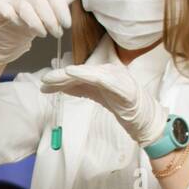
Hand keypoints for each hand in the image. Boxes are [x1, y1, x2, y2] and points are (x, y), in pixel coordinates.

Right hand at [0, 0, 81, 65]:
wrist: (9, 29)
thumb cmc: (31, 17)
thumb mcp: (49, 10)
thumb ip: (61, 1)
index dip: (60, 7)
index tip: (67, 24)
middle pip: (39, 0)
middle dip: (51, 20)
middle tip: (57, 33)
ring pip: (24, 8)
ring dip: (36, 24)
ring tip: (43, 34)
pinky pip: (6, 11)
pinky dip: (15, 20)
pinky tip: (22, 26)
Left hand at [39, 62, 166, 146]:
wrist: (144, 117)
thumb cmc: (121, 105)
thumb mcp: (96, 95)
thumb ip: (80, 89)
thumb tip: (60, 87)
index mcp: (102, 72)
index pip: (78, 73)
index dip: (60, 78)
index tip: (44, 84)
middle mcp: (110, 70)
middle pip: (81, 72)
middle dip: (61, 77)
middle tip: (44, 81)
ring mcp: (118, 77)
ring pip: (89, 73)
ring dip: (71, 76)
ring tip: (54, 78)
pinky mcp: (124, 87)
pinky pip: (103, 79)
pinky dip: (88, 75)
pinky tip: (73, 73)